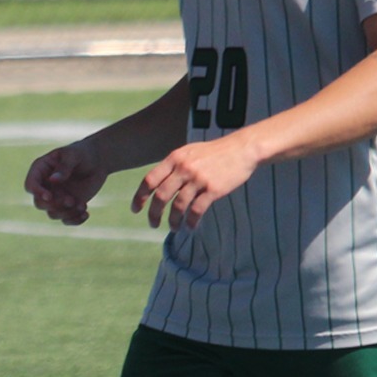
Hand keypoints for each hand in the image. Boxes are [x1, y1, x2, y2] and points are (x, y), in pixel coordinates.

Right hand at [25, 141, 108, 224]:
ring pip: (53, 214)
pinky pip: (66, 220)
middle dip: (55, 205)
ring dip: (67, 213)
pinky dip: (75, 220)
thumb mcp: (73, 155)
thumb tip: (52, 180)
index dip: (37, 192)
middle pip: (40, 203)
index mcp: (40, 170)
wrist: (98, 162)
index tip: (49, 196)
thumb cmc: (82, 153)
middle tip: (71, 200)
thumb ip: (63, 167)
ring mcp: (56, 197)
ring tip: (83, 205)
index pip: (30, 185)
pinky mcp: (67, 206)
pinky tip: (86, 213)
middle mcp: (45, 186)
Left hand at [131, 135, 260, 230]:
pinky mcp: (213, 189)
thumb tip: (157, 184)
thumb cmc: (213, 152)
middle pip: (161, 196)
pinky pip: (197, 210)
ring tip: (173, 228)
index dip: (140, 196)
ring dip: (173, 220)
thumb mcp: (188, 152)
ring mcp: (198, 179)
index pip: (150, 180)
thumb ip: (173, 166)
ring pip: (178, 206)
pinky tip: (190, 227)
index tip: (136, 209)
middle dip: (154, 213)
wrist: (241, 149)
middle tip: (152, 223)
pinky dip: (191, 222)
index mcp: (174, 159)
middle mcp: (183, 169)